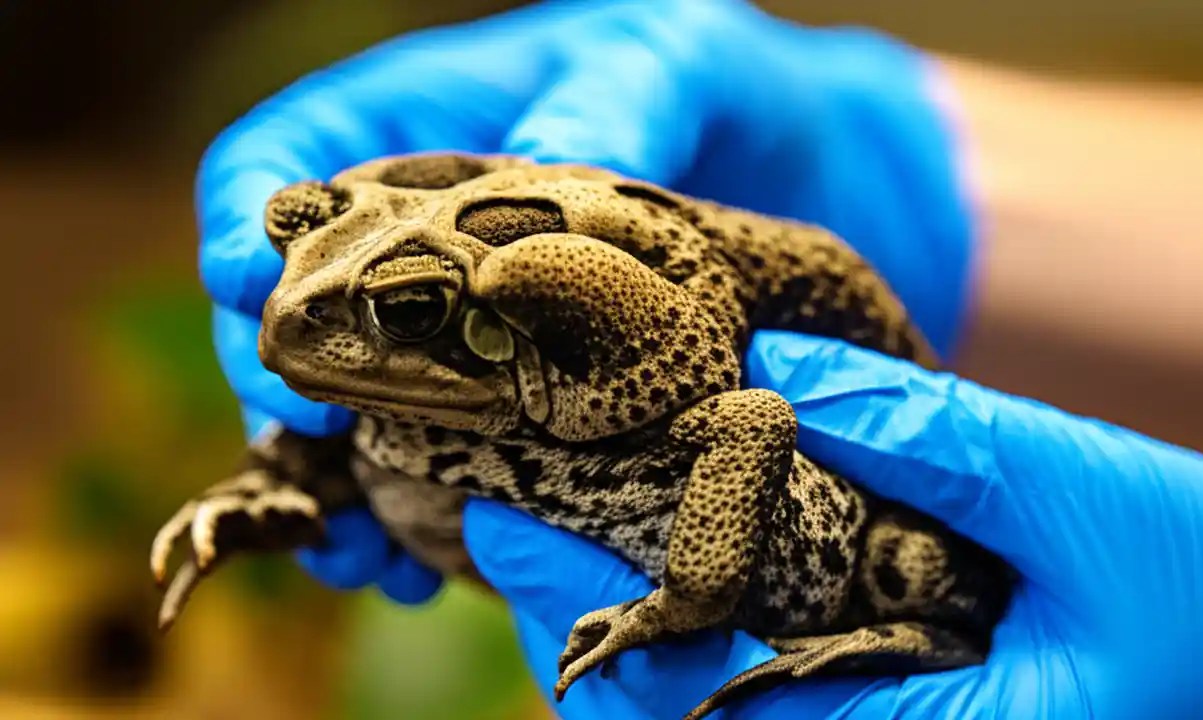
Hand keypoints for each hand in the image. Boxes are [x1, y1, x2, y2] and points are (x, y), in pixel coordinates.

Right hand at [201, 3, 973, 606]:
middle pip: (299, 301)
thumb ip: (610, 98)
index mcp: (420, 127)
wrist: (791, 169)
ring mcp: (460, 319)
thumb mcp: (668, 62)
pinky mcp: (514, 391)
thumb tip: (533, 163)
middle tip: (308, 441)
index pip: (285, 159)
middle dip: (281, 378)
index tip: (251, 285)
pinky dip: (418, 513)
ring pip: (354, 400)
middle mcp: (419, 231)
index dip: (246, 222)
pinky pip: (441, 454)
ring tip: (356, 547)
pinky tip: (418, 568)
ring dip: (338, 479)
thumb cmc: (711, 89)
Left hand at [460, 330, 1202, 718]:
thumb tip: (780, 367)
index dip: (589, 618)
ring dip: (630, 634)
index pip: (696, 712)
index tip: (508, 523)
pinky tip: (674, 560)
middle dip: (582, 631)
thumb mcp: (1094, 504)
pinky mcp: (904, 719)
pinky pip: (772, 697)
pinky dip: (704, 638)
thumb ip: (940, 440)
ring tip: (558, 531)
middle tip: (501, 518)